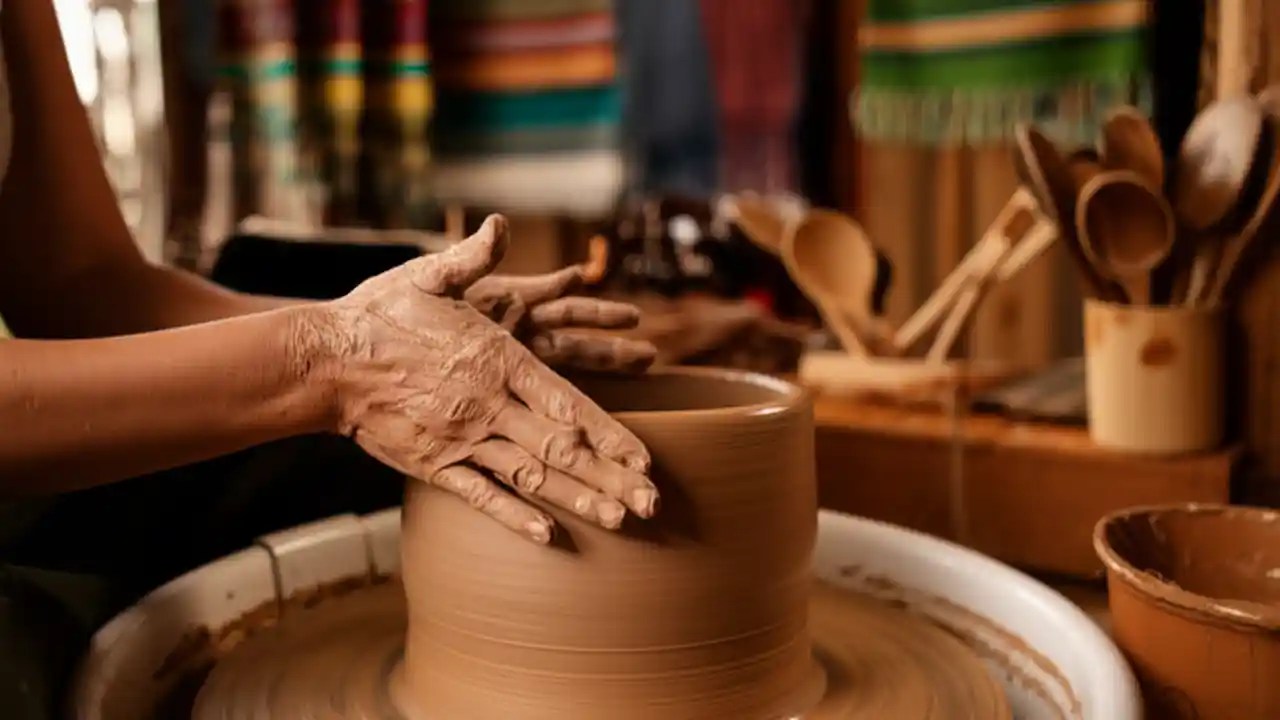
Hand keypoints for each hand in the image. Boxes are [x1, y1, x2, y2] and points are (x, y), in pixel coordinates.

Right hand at [303, 215, 657, 542]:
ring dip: (577, 500)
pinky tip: (547, 536)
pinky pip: (481, 494)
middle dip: (611, 477)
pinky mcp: (433, 462)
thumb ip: (474, 258)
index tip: (645, 457)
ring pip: (531, 475)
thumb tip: (500, 224)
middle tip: (651, 503)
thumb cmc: (380, 314)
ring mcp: (462, 438)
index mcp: (500, 359)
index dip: (611, 434)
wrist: (323, 361)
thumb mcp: (430, 275)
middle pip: (562, 448)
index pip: (570, 401)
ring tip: (618, 521)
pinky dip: (515, 515)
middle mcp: (489, 404)